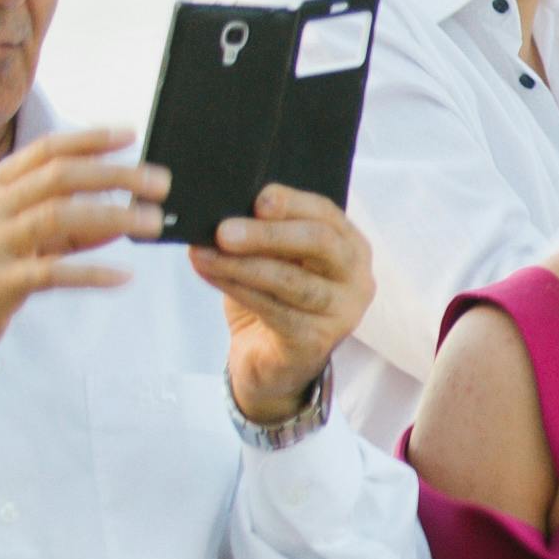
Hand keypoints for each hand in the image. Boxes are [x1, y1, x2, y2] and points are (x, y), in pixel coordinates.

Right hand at [0, 123, 153, 369]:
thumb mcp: (11, 239)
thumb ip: (63, 228)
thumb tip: (119, 217)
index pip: (44, 152)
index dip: (89, 140)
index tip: (130, 134)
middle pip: (60, 177)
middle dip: (114, 174)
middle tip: (160, 181)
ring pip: (59, 217)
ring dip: (113, 217)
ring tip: (151, 221)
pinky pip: (52, 273)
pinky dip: (91, 273)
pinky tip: (123, 276)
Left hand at [202, 183, 373, 425]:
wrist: (270, 358)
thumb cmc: (273, 297)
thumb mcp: (272, 257)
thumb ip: (261, 233)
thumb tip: (221, 206)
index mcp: (349, 245)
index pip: (325, 214)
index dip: (292, 203)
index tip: (257, 199)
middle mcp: (355, 277)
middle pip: (319, 244)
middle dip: (268, 234)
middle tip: (223, 231)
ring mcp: (342, 312)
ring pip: (293, 281)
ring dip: (242, 265)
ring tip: (203, 254)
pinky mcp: (317, 341)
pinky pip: (275, 311)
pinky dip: (238, 290)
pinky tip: (210, 275)